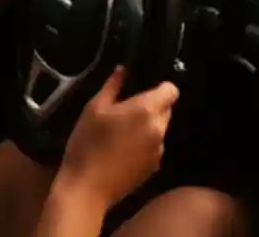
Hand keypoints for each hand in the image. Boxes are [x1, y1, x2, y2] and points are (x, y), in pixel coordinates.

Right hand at [53, 66, 179, 211]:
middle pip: (166, 109)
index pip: (171, 90)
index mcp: (147, 110)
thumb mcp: (93, 109)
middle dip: (152, 107)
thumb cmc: (87, 144)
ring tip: (122, 134)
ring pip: (160, 129)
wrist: (87, 189)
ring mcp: (159, 150)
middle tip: (126, 111)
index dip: (160, 87)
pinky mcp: (154, 167)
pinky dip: (145, 145)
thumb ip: (113, 86)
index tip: (143, 90)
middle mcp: (159, 128)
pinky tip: (123, 152)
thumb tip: (123, 70)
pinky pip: (154, 147)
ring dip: (148, 127)